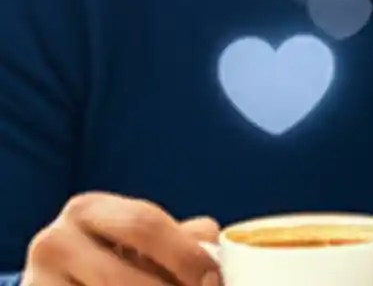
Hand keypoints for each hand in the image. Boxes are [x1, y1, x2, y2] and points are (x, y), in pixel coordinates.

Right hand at [21, 191, 221, 285]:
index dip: (186, 256)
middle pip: (124, 277)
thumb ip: (182, 240)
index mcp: (89, 209)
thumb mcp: (143, 243)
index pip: (146, 226)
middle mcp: (56, 241)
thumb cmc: (117, 263)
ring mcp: (38, 281)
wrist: (63, 284)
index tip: (212, 279)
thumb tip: (217, 256)